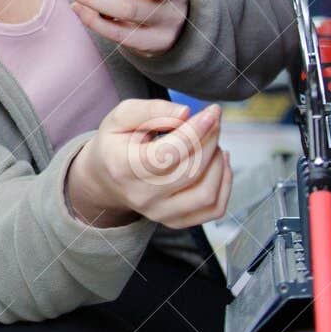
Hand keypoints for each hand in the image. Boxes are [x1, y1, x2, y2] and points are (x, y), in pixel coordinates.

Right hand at [66, 99, 230, 230]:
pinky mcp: (176, 221)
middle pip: (191, 171)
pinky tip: (218, 162)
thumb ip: (151, 110)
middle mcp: (142, 196)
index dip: (195, 131)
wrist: (106, 179)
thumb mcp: (121, 117)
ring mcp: (159, 213)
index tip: (212, 112)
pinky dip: (224, 183)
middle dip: (210, 140)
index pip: (167, 154)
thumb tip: (185, 113)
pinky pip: (214, 209)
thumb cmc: (116, 143)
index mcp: (123, 168)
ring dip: (218, 162)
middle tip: (211, 120)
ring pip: (207, 193)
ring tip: (211, 142)